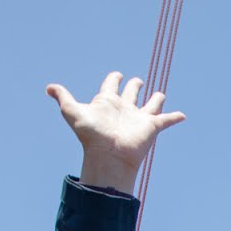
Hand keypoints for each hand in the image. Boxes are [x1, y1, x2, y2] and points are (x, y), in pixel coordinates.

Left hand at [47, 72, 185, 192]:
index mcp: (108, 103)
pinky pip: (167, 120)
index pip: (111, 85)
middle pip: (132, 93)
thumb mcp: (72, 112)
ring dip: (156, 100)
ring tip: (160, 95)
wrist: (108, 155)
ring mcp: (139, 119)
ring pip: (151, 105)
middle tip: (136, 81)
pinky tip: (182, 115)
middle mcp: (124, 109)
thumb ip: (63, 98)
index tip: (117, 75)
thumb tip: (48, 88)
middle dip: (134, 85)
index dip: (114, 78)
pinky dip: (175, 117)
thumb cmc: (91, 135)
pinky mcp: (152, 127)